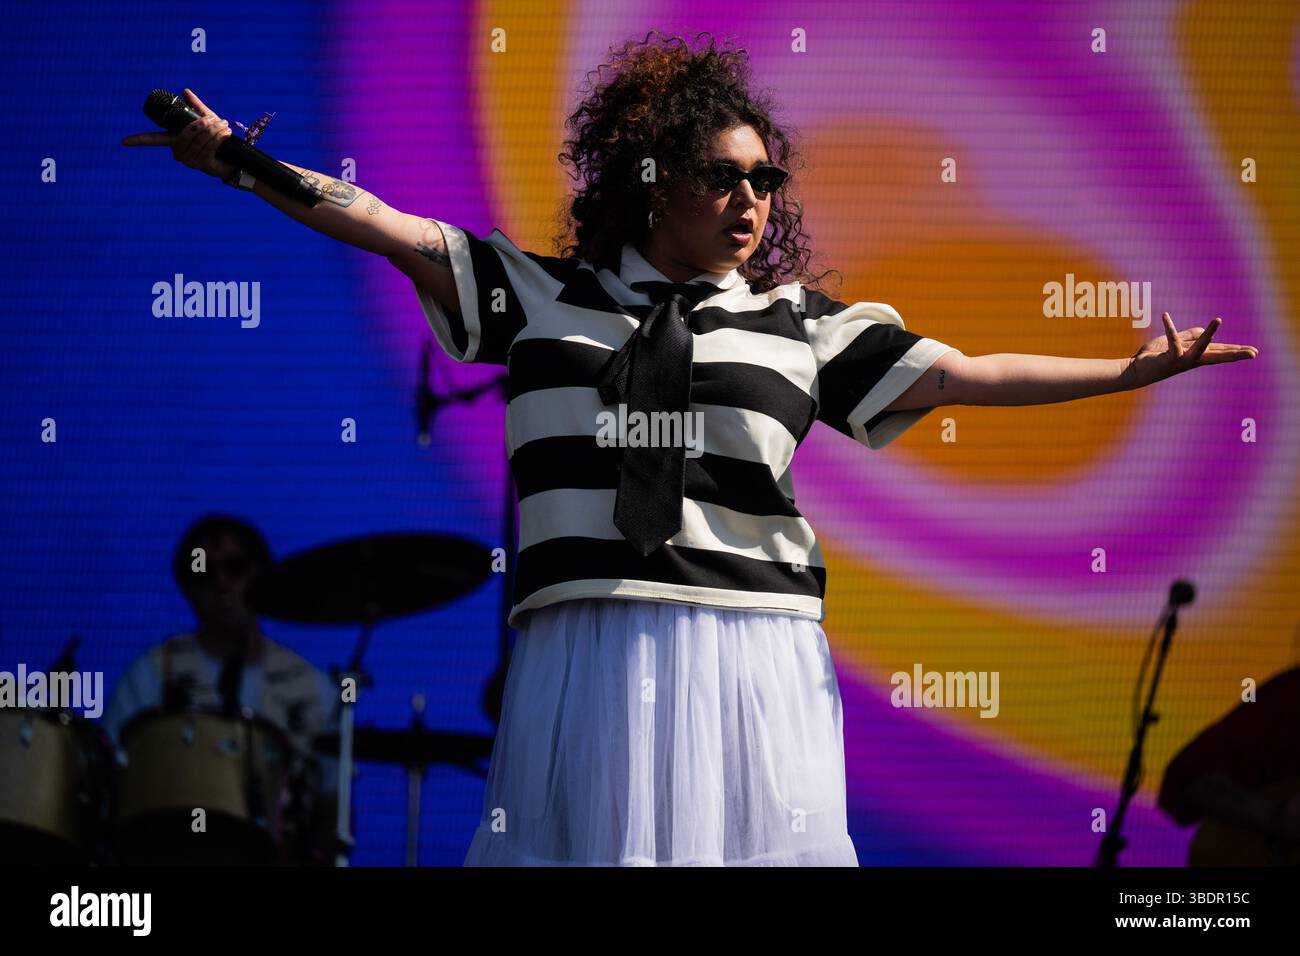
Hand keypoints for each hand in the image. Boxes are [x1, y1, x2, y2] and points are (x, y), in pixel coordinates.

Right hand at [121, 88, 236, 180]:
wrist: (236, 160)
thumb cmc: (219, 142)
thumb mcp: (208, 121)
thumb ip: (196, 107)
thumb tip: (185, 91)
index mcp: (175, 141)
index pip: (153, 140)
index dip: (138, 141)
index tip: (123, 142)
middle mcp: (179, 153)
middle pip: (185, 134)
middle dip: (202, 124)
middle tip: (216, 119)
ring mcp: (190, 161)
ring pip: (199, 140)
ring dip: (214, 131)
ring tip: (224, 126)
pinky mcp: (203, 165)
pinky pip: (208, 147)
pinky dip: (218, 139)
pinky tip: (225, 134)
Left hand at [1124, 312, 1257, 387]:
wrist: (1135, 370)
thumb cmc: (1154, 357)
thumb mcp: (1174, 343)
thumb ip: (1189, 336)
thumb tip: (1205, 331)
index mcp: (1195, 355)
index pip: (1219, 351)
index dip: (1236, 351)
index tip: (1254, 352)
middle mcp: (1192, 360)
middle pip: (1218, 355)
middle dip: (1236, 354)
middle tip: (1254, 353)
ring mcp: (1181, 360)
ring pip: (1200, 347)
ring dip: (1208, 333)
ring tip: (1218, 319)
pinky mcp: (1169, 359)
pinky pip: (1172, 341)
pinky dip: (1168, 328)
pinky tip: (1165, 316)